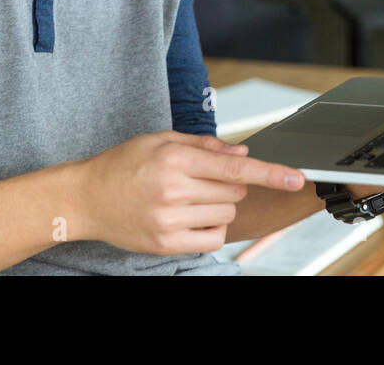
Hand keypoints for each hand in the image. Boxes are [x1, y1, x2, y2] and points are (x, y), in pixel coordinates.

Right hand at [76, 130, 304, 254]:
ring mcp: (170, 220)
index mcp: (173, 160)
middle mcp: (173, 190)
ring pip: (226, 213)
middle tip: (199, 178)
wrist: (86, 198)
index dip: (270, 172)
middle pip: (234, 190)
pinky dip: (212, 226)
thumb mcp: (160, 140)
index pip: (234, 167)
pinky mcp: (167, 243)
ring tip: (189, 196)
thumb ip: (204, 145)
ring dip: (219, 204)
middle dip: (228, 182)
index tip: (297, 178)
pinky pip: (213, 238)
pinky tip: (191, 216)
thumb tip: (242, 151)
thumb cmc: (123, 164)